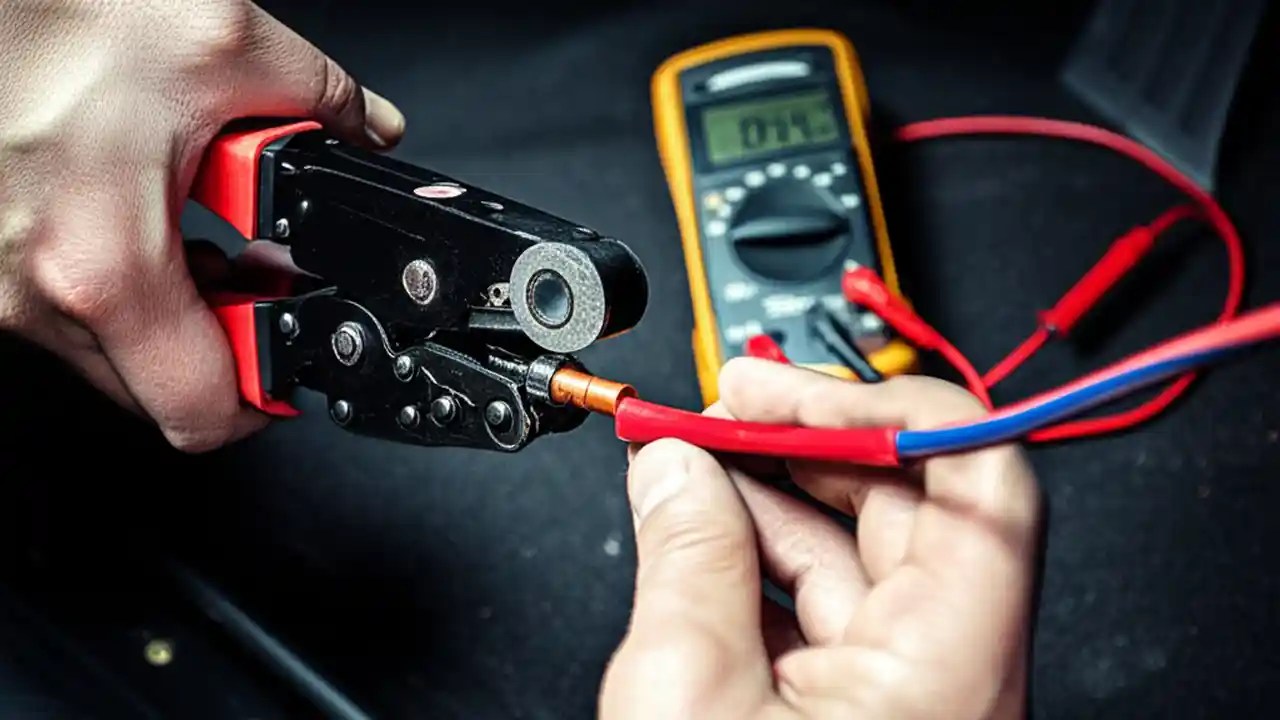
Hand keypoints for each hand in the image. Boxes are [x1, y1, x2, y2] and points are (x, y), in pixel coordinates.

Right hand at [0, 0, 404, 450]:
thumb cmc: (58, 9)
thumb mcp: (225, 45)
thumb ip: (323, 99)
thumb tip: (369, 128)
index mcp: (101, 263)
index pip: (200, 413)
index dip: (264, 398)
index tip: (288, 357)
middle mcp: (32, 294)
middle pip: (159, 388)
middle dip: (225, 339)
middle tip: (255, 276)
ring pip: (114, 352)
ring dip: (173, 309)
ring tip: (201, 237)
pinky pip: (70, 310)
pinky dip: (121, 282)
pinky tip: (143, 219)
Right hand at [601, 358, 1041, 718]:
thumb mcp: (687, 694)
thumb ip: (686, 561)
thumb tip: (675, 470)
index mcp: (949, 665)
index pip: (976, 473)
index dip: (885, 409)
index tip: (791, 391)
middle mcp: (953, 676)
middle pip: (908, 506)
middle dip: (803, 442)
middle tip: (722, 411)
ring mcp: (913, 697)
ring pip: (860, 557)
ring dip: (772, 497)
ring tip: (690, 463)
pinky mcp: (868, 716)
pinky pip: (831, 612)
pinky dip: (764, 562)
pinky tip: (702, 533)